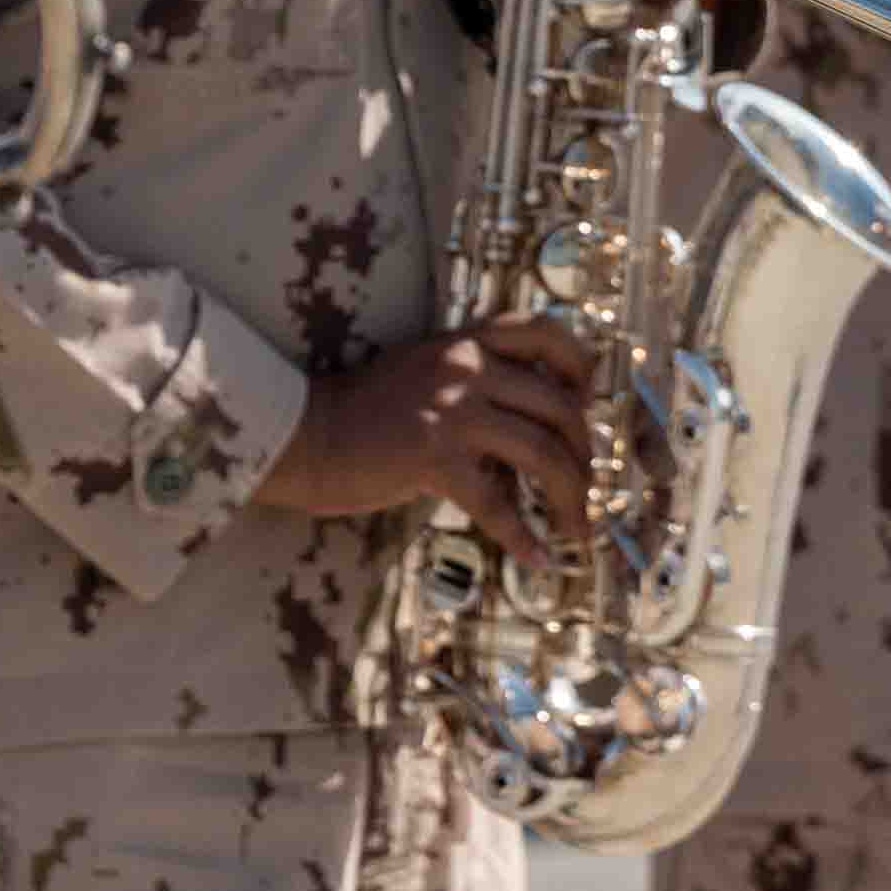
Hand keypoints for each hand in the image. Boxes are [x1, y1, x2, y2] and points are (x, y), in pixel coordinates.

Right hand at [256, 316, 601, 568]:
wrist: (305, 434)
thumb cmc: (360, 412)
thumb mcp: (421, 373)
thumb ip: (471, 383)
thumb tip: (526, 425)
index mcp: (463, 343)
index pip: (544, 332)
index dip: (580, 367)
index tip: (585, 402)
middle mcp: (465, 368)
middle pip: (560, 407)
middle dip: (585, 455)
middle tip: (584, 488)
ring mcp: (451, 412)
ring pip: (545, 454)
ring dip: (571, 499)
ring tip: (575, 528)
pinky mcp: (435, 458)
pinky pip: (498, 505)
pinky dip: (523, 538)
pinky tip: (536, 558)